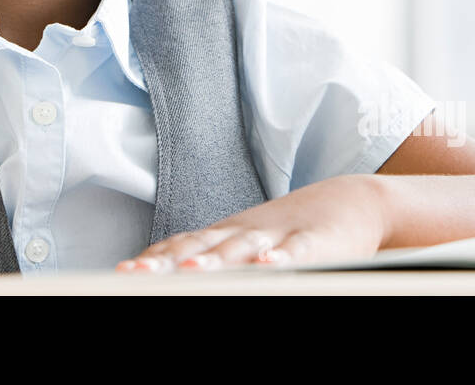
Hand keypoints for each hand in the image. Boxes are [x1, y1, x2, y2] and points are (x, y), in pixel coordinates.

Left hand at [115, 174, 386, 271]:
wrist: (351, 202)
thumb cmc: (289, 232)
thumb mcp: (244, 244)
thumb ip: (208, 257)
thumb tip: (163, 271)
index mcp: (224, 235)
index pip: (181, 246)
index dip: (153, 259)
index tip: (123, 271)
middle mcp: (244, 234)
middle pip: (201, 248)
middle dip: (166, 263)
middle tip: (135, 273)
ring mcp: (277, 235)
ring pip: (242, 249)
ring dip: (214, 261)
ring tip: (189, 272)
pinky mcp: (316, 243)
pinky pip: (298, 251)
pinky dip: (282, 257)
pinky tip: (268, 265)